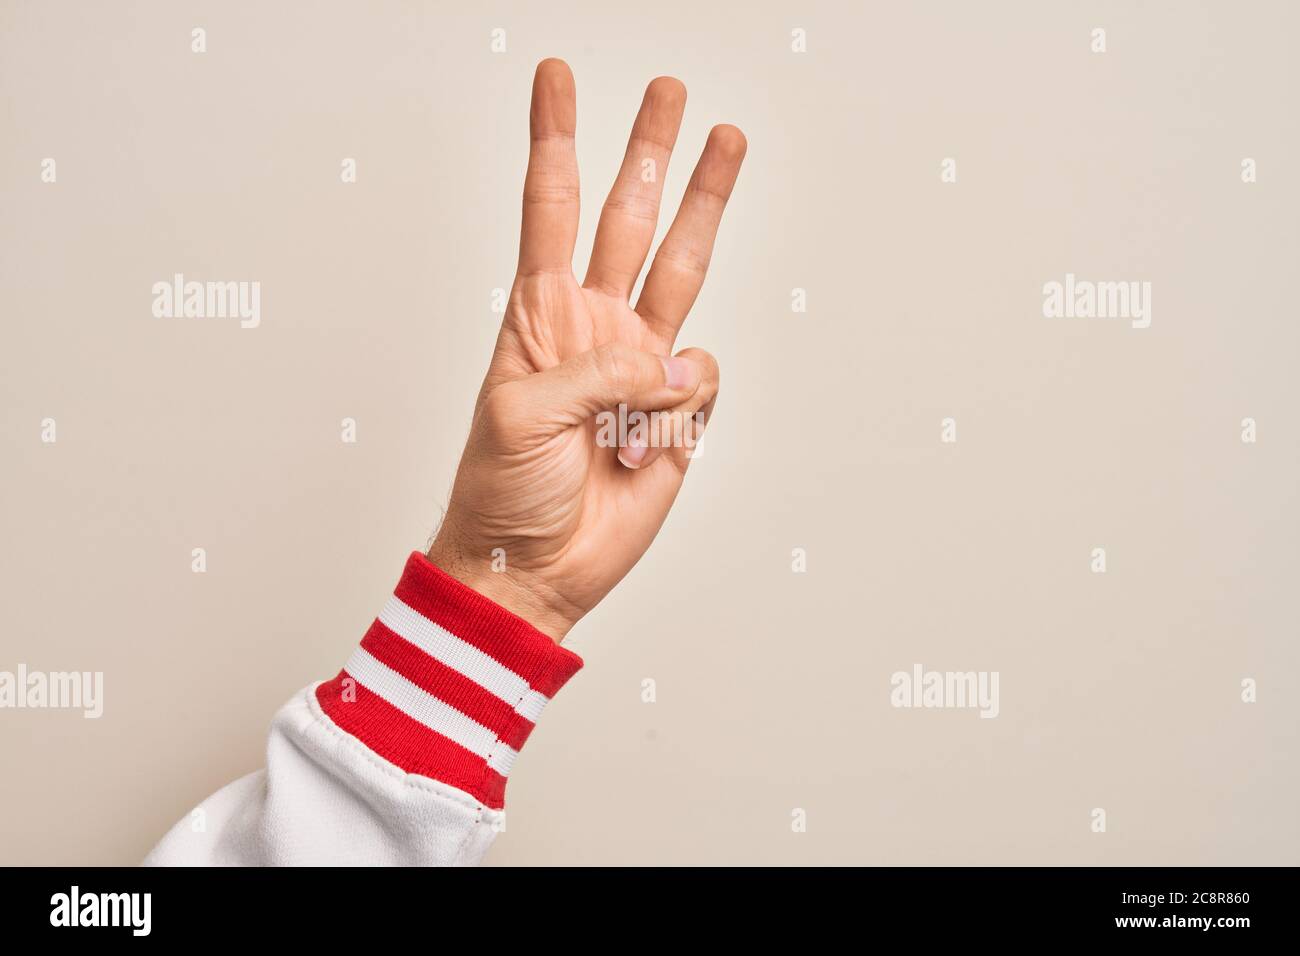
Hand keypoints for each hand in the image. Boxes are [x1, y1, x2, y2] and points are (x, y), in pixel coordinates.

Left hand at [428, 59, 745, 640]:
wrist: (534, 571)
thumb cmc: (502, 492)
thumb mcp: (523, 416)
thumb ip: (600, 372)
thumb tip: (674, 363)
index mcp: (539, 317)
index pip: (549, 209)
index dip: (554, 141)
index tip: (555, 77)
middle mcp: (594, 328)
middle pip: (629, 219)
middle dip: (648, 151)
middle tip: (669, 91)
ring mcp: (639, 368)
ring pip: (684, 269)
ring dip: (704, 203)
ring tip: (726, 141)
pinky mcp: (678, 415)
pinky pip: (703, 377)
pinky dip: (687, 398)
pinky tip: (651, 436)